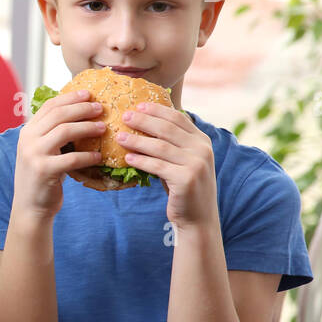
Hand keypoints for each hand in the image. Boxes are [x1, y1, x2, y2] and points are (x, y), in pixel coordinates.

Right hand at [13, 90, 104, 217]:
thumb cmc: (42, 178)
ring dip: (87, 128)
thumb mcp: (41, 151)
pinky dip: (88, 156)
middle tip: (100, 108)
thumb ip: (51, 135)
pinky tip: (99, 156)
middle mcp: (27, 139)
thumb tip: (79, 115)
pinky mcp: (44, 171)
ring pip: (64, 131)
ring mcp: (34, 154)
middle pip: (58, 115)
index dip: (70, 97)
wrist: (29, 207)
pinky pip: (71, 158)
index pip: (49, 106)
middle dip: (82, 108)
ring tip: (103, 128)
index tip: (88, 93)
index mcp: (27, 131)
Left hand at [116, 103, 218, 228]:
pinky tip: (127, 158)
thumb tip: (144, 122)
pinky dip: (141, 161)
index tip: (138, 105)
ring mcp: (196, 164)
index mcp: (202, 140)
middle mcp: (202, 149)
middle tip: (125, 116)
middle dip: (144, 121)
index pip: (178, 118)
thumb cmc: (183, 186)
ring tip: (119, 137)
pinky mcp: (186, 179)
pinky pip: (158, 166)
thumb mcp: (182, 160)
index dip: (158, 110)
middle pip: (168, 129)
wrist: (198, 217)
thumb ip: (172, 143)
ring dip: (137, 141)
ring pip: (160, 147)